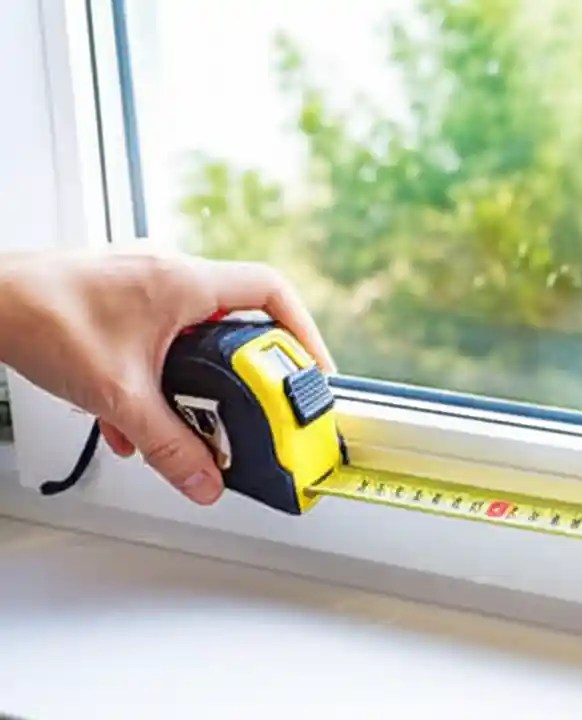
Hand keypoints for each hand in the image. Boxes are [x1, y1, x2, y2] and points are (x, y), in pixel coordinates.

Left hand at [0, 249, 334, 504]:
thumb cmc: (40, 317)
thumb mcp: (119, 397)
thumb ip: (170, 444)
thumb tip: (205, 479)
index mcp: (186, 283)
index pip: (273, 291)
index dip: (304, 331)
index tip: (311, 371)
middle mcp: (170, 275)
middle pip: (240, 318)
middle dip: (246, 369)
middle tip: (255, 405)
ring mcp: (143, 285)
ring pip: (196, 333)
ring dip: (198, 378)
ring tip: (189, 417)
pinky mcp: (118, 301)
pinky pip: (160, 337)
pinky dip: (158, 377)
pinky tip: (131, 418)